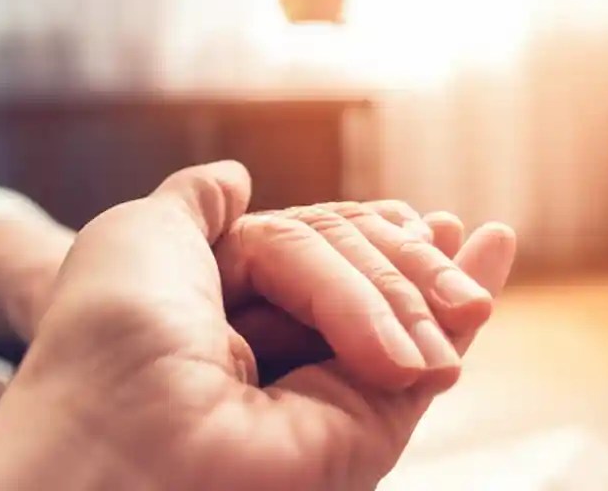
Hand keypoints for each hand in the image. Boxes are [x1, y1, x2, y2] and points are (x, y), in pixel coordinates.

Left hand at [0, 162, 515, 489]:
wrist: (128, 431)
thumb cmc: (112, 334)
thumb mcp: (140, 235)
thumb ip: (194, 204)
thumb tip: (235, 175)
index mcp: (223, 308)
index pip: (312, 250)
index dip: (361, 229)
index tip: (406, 211)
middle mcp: (277, 353)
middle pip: (365, 275)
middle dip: (407, 252)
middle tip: (444, 225)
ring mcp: (325, 388)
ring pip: (403, 310)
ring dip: (443, 272)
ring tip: (484, 238)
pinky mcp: (367, 422)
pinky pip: (430, 355)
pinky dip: (464, 301)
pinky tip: (495, 246)